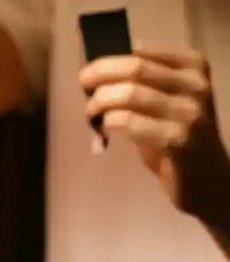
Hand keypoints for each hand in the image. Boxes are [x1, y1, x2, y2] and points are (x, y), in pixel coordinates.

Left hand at [81, 47, 229, 224]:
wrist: (208, 179)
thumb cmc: (178, 136)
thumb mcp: (165, 101)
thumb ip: (141, 83)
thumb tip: (97, 71)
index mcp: (194, 66)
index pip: (143, 52)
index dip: (109, 59)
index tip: (89, 70)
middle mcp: (196, 85)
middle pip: (135, 68)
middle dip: (100, 74)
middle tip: (82, 85)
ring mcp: (189, 113)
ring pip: (131, 94)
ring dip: (100, 102)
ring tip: (91, 112)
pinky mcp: (178, 140)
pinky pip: (131, 122)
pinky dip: (110, 122)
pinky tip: (104, 129)